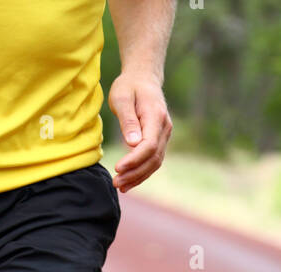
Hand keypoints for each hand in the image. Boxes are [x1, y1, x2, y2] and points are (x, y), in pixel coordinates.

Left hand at [108, 73, 171, 191]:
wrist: (143, 78)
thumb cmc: (129, 86)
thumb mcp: (122, 97)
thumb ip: (128, 120)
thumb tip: (132, 144)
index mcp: (156, 116)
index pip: (149, 145)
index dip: (134, 160)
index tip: (117, 168)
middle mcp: (164, 128)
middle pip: (153, 158)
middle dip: (134, 173)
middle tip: (116, 182)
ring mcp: (164, 136)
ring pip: (154, 163)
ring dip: (137, 177)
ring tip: (120, 185)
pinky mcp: (159, 141)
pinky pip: (152, 161)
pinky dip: (141, 173)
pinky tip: (128, 182)